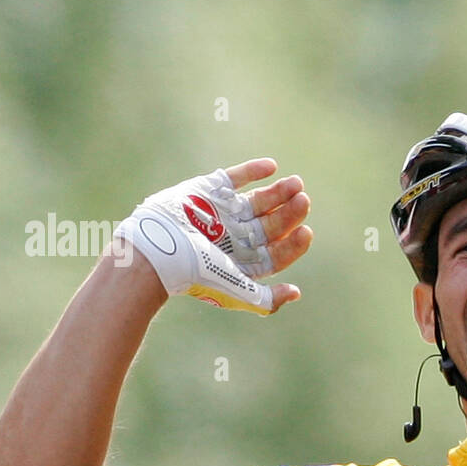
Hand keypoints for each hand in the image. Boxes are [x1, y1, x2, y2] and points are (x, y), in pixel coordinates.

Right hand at [114, 158, 311, 314]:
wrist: (159, 248)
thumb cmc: (199, 274)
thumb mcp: (238, 292)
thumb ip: (267, 299)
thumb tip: (296, 293)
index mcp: (244, 261)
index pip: (278, 252)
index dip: (295, 243)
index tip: (306, 231)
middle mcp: (237, 237)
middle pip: (272, 224)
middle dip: (290, 213)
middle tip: (303, 200)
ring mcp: (224, 213)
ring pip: (259, 201)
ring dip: (278, 192)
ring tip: (295, 184)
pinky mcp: (208, 191)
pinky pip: (235, 178)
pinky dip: (253, 171)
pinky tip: (272, 166)